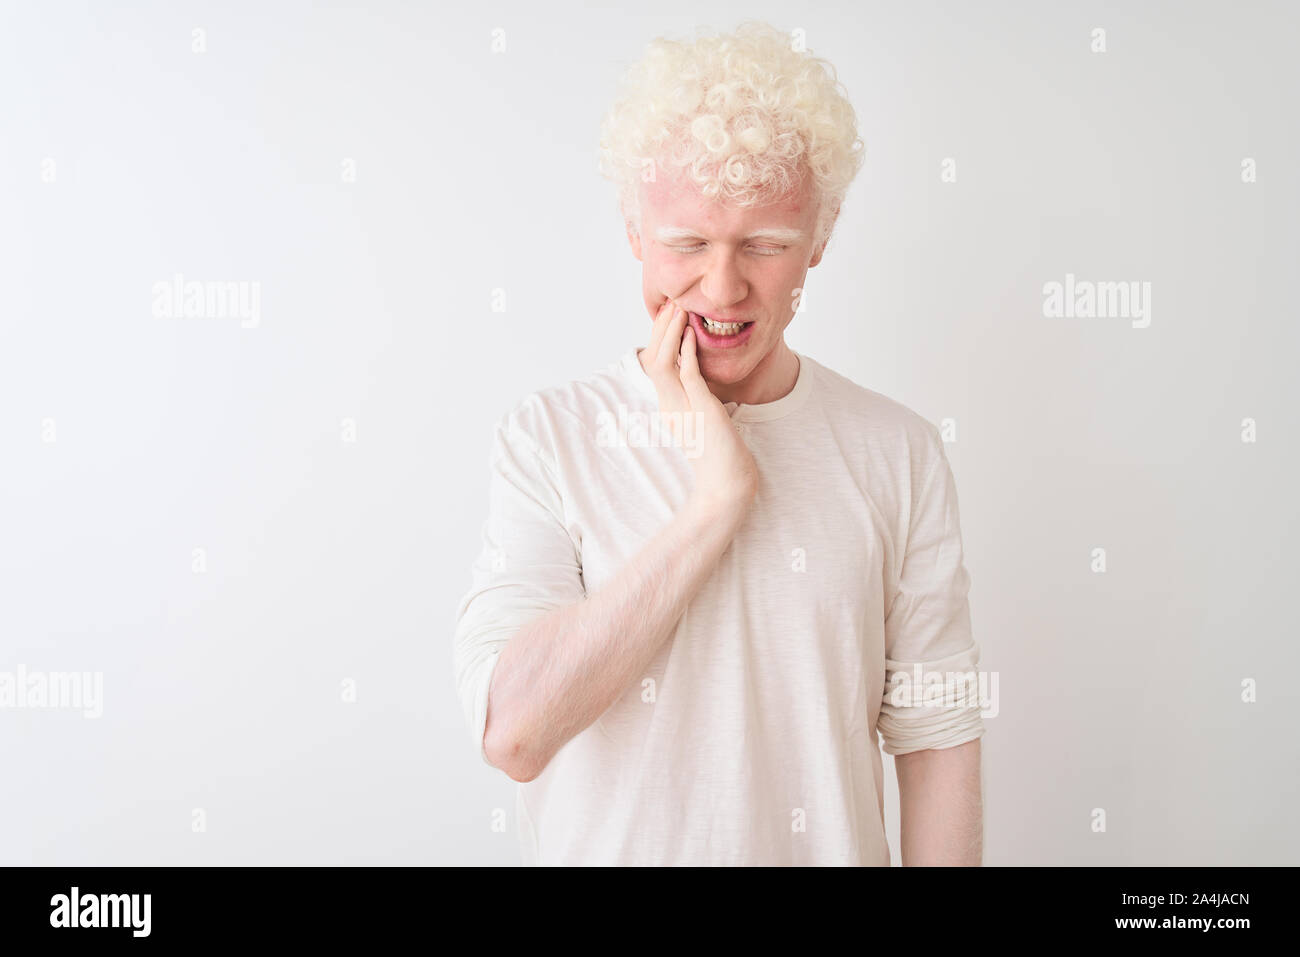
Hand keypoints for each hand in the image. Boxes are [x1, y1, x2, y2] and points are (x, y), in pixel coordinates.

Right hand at [642, 299, 758, 519]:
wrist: (727, 484)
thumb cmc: (721, 455)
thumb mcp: (705, 421)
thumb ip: (699, 400)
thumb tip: (702, 382)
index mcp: (669, 407)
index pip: (655, 365)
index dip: (659, 338)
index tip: (669, 315)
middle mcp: (669, 406)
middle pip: (652, 359)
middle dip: (660, 329)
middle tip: (670, 303)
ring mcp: (682, 408)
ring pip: (663, 362)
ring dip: (669, 334)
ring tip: (678, 309)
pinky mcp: (700, 410)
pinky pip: (687, 374)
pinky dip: (687, 351)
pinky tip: (691, 332)